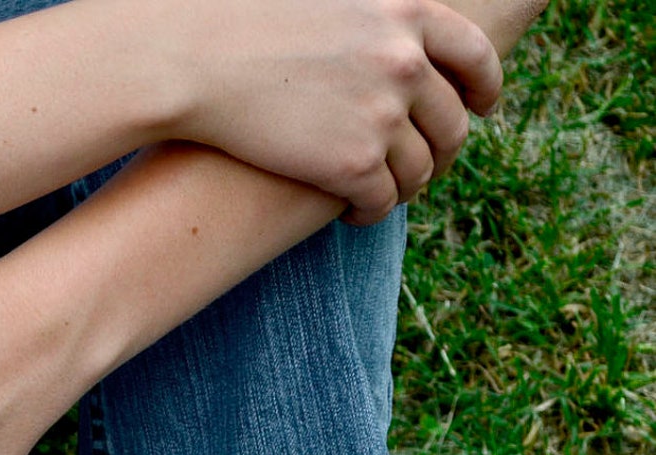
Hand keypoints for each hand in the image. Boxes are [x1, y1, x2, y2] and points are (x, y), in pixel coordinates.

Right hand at [152, 0, 503, 222]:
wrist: (191, 59)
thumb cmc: (238, 23)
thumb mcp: (323, 2)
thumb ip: (365, 20)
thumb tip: (384, 42)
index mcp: (406, 13)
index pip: (474, 54)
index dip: (483, 87)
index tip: (480, 107)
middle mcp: (405, 61)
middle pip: (451, 123)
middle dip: (442, 152)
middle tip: (425, 167)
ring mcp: (383, 113)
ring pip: (421, 169)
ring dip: (405, 188)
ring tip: (380, 194)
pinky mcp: (352, 163)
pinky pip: (383, 200)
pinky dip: (373, 212)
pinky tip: (351, 213)